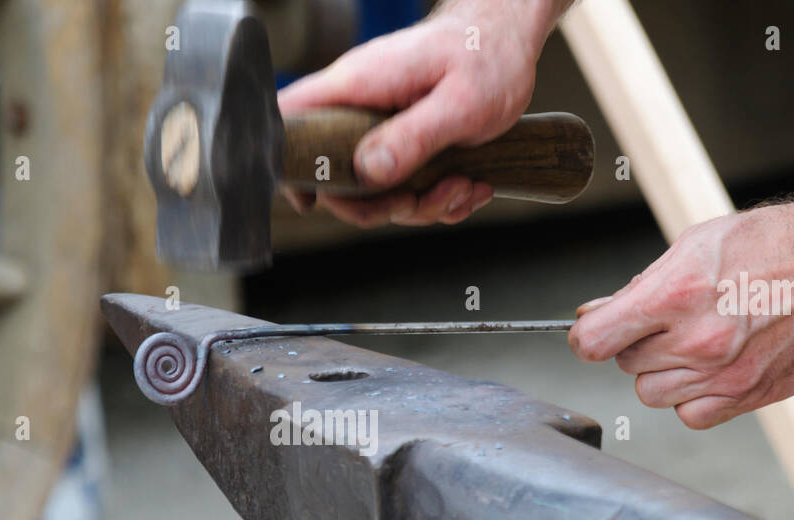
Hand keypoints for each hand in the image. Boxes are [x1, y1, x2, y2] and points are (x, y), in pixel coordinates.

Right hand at [276, 0, 560, 226]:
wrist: (507, 39)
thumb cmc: (487, 57)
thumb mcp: (460, 103)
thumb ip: (413, 136)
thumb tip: (368, 172)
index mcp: (358, 85)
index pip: (291, 118)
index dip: (286, 163)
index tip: (310, 198)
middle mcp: (358, 107)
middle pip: (334, 179)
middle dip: (381, 206)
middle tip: (426, 198)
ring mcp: (377, 128)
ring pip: (374, 192)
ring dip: (421, 205)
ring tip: (463, 185)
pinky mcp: (399, 143)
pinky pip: (402, 188)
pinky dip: (436, 199)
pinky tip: (466, 184)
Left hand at [568, 194, 793, 428]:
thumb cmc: (776, 242)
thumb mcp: (697, 242)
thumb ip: (641, 285)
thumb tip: (594, 313)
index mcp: (676, 294)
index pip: (594, 341)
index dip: (587, 336)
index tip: (593, 331)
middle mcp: (698, 340)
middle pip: (626, 365)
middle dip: (637, 343)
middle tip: (670, 320)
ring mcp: (726, 374)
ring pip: (653, 394)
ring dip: (664, 371)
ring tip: (697, 339)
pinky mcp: (751, 395)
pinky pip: (691, 416)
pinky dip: (693, 398)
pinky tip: (713, 367)